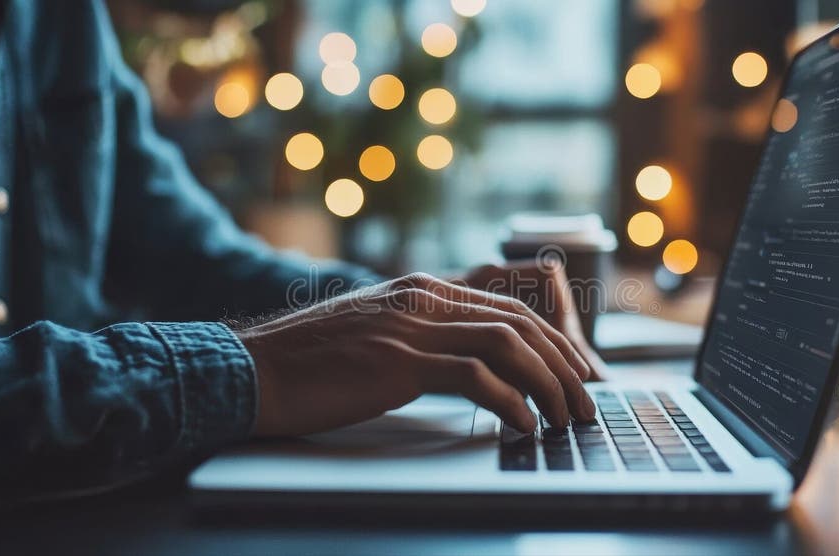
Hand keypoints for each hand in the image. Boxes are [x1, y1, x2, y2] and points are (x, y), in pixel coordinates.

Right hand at [237, 273, 595, 436]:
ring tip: (565, 418)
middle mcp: (424, 299)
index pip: (510, 308)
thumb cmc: (313, 361)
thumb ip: (424, 336)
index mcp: (423, 289)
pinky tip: (523, 426)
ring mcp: (411, 327)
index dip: (554, 342)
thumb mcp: (379, 333)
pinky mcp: (398, 362)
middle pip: (520, 323)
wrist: (252, 368)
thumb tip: (473, 365)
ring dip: (548, 384)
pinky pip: (474, 377)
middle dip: (565, 365)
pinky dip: (511, 402)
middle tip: (586, 403)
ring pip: (507, 345)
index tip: (577, 374)